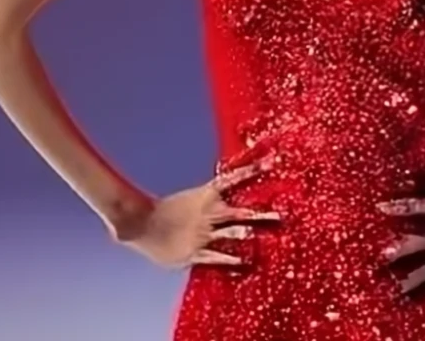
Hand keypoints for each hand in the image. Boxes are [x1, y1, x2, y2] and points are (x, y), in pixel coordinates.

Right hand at [111, 155, 280, 269]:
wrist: (143, 223)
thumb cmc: (169, 211)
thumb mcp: (192, 199)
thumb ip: (211, 198)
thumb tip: (226, 187)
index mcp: (207, 195)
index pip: (234, 178)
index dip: (253, 169)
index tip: (272, 161)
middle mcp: (209, 212)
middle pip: (240, 212)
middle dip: (260, 214)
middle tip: (281, 215)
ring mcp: (203, 233)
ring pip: (230, 233)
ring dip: (246, 234)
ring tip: (259, 235)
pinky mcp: (196, 252)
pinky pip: (217, 257)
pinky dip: (231, 259)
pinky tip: (244, 262)